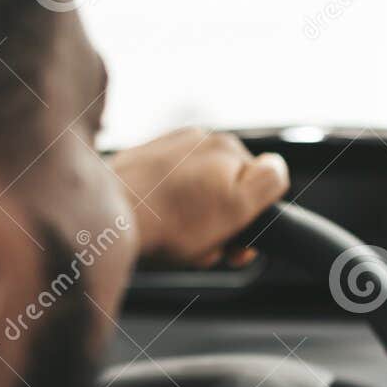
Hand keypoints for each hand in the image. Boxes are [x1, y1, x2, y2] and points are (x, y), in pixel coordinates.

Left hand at [109, 127, 288, 266]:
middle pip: (227, 190)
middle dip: (221, 221)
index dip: (251, 220)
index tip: (234, 243)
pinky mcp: (141, 161)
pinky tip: (156, 225)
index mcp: (228, 148)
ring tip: (176, 237)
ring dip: (195, 217)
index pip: (260, 187)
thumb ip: (270, 181)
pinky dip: (168, 208)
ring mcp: (168, 148)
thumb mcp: (238, 207)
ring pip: (197, 192)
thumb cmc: (172, 221)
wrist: (108, 218)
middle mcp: (200, 140)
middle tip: (203, 246)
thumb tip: (278, 168)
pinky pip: (168, 189)